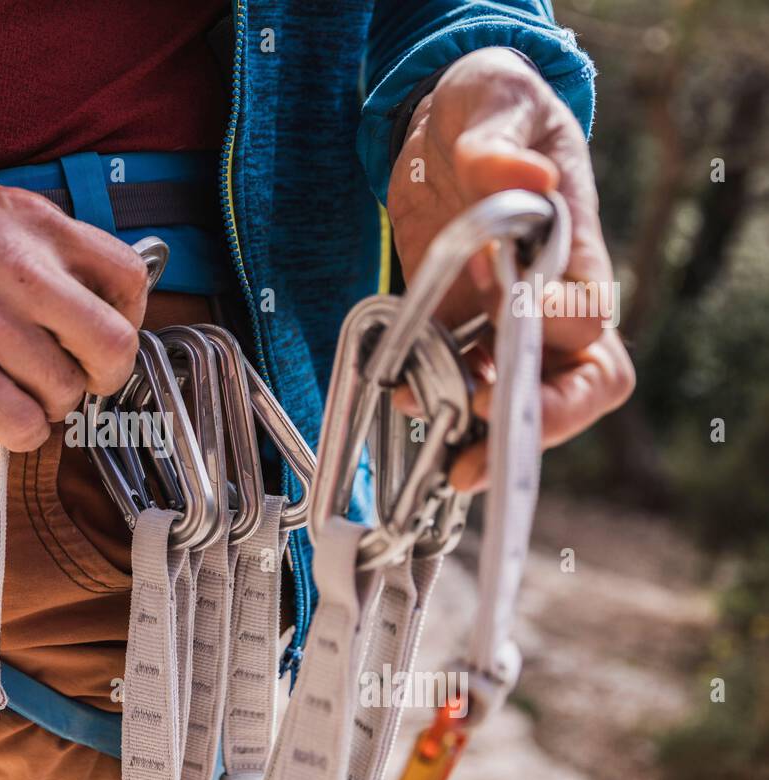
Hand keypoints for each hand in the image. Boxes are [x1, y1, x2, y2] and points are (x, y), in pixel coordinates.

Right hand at [0, 122, 149, 451]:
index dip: (130, 319)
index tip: (102, 334)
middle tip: (76, 380)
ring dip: (50, 405)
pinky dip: (19, 432)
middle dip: (103, 378)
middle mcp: (21, 270)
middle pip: (113, 348)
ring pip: (64, 393)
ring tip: (19, 392)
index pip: (131, 280)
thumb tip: (70, 280)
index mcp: (35, 223)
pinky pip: (14, 421)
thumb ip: (33, 238)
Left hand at [387, 48, 634, 489]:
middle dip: (530, 431)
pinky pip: (452, 374)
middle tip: (474, 462)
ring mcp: (498, 317)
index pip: (586, 329)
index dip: (554, 357)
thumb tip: (530, 182)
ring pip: (510, 395)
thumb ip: (504, 147)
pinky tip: (402, 395)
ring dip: (475, 431)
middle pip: (570, 388)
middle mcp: (544, 299)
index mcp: (572, 255)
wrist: (450, 117)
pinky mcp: (453, 320)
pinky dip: (429, 395)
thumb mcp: (497, 107)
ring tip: (437, 451)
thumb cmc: (493, 107)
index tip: (502, 363)